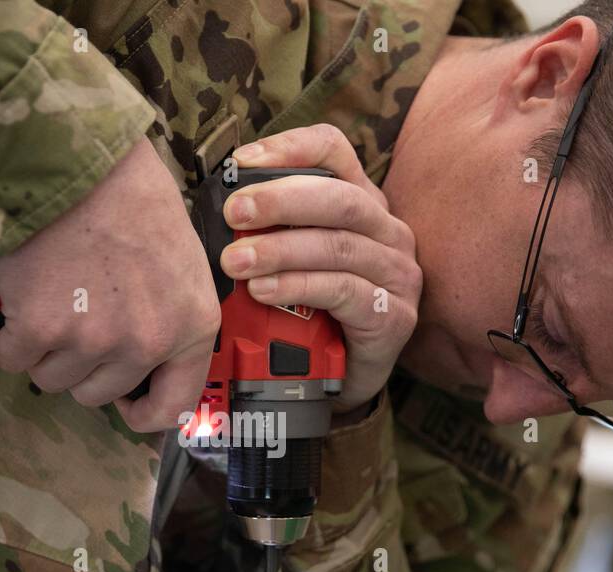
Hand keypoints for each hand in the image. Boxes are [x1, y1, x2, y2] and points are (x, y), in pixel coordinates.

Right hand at [0, 138, 220, 431]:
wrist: (75, 155)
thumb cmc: (129, 192)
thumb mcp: (180, 256)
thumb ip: (169, 311)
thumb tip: (144, 356)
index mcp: (191, 326)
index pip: (172, 406)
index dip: (141, 411)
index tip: (123, 402)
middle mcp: (147, 341)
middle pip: (99, 394)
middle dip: (79, 367)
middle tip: (69, 326)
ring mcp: (92, 340)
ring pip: (53, 378)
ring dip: (42, 352)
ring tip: (42, 306)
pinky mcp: (39, 329)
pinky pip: (12, 358)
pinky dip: (5, 338)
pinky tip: (12, 307)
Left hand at [221, 124, 421, 412]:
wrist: (340, 382)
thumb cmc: (310, 316)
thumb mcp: (289, 263)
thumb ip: (268, 231)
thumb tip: (215, 210)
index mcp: (361, 204)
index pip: (335, 151)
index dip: (291, 147)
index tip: (242, 161)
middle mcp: (388, 232)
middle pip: (339, 197)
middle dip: (280, 200)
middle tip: (233, 211)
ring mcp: (397, 274)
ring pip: (339, 246)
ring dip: (281, 250)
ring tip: (236, 261)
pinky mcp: (395, 317)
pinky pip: (344, 291)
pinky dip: (300, 287)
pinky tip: (264, 291)